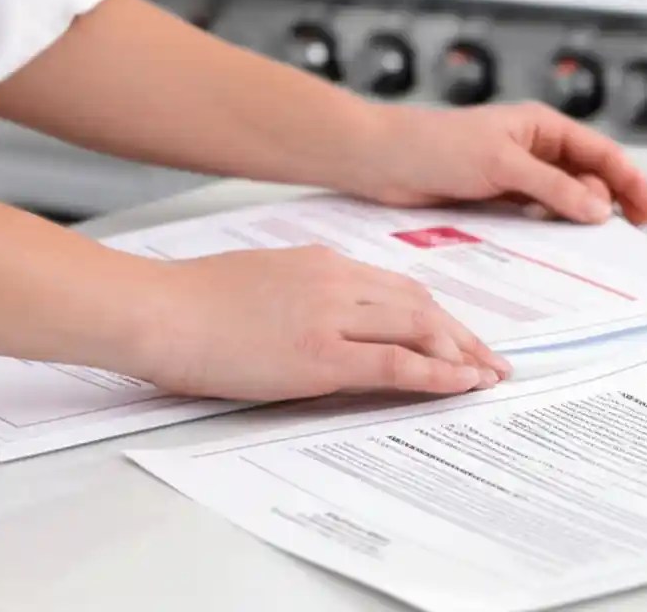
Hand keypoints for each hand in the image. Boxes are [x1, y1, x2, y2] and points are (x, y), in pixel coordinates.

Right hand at [128, 246, 509, 400]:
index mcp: (323, 263)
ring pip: (419, 329)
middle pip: (422, 305)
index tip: (461, 334)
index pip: (400, 287)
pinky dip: (435, 373)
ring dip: (460, 354)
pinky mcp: (319, 355)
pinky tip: (460, 384)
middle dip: (463, 335)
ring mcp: (331, 317)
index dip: (439, 314)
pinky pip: (395, 364)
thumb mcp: (262, 280)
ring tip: (486, 376)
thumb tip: (334, 322)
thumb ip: (307, 292)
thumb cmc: (192, 301)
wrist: (155, 309)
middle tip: (491, 359)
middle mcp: (337, 282)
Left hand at [336, 102, 646, 224]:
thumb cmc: (435, 146)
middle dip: (616, 200)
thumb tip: (598, 209)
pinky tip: (565, 243)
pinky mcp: (497, 198)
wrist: (381, 161)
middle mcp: (534, 148)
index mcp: (541, 127)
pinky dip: (556, 227)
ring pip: (566, 197)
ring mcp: (516, 174)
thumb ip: (552, 187)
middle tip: (637, 232)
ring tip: (605, 242)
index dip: (631, 181)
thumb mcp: (501, 164)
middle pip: (590, 175)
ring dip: (586, 216)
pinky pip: (538, 214)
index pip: (601, 153)